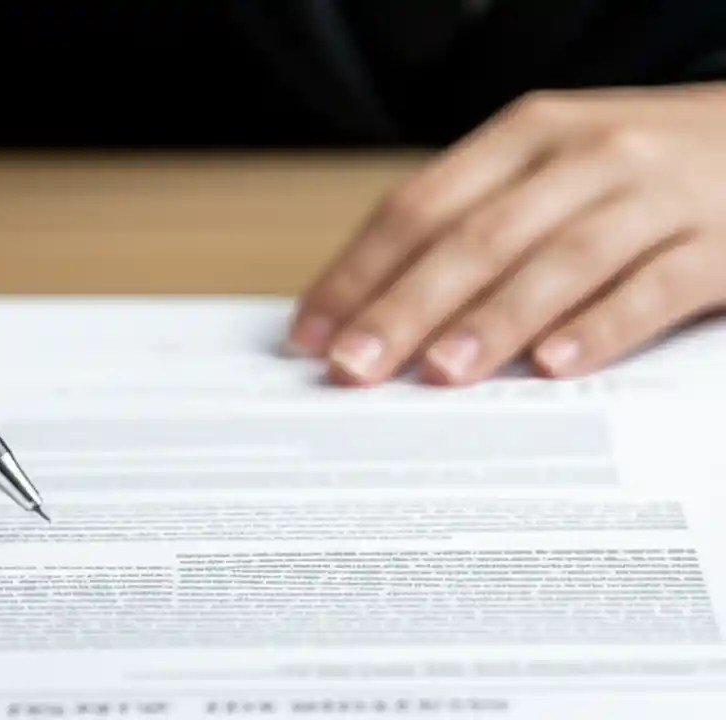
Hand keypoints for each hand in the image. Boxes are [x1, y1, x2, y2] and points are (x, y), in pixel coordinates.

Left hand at [289, 84, 725, 384]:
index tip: (313, 333)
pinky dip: (601, 326)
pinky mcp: (720, 242)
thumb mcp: (551, 169)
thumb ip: (476, 222)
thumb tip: (376, 306)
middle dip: (404, 307)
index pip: (419, 206)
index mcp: (525, 136)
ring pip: (558, 260)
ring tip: (439, 374)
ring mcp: (655, 195)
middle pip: (476, 237)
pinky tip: (555, 367)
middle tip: (353, 368)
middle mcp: (584, 155)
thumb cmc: (635, 172)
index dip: (358, 272)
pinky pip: (653, 286)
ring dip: (491, 321)